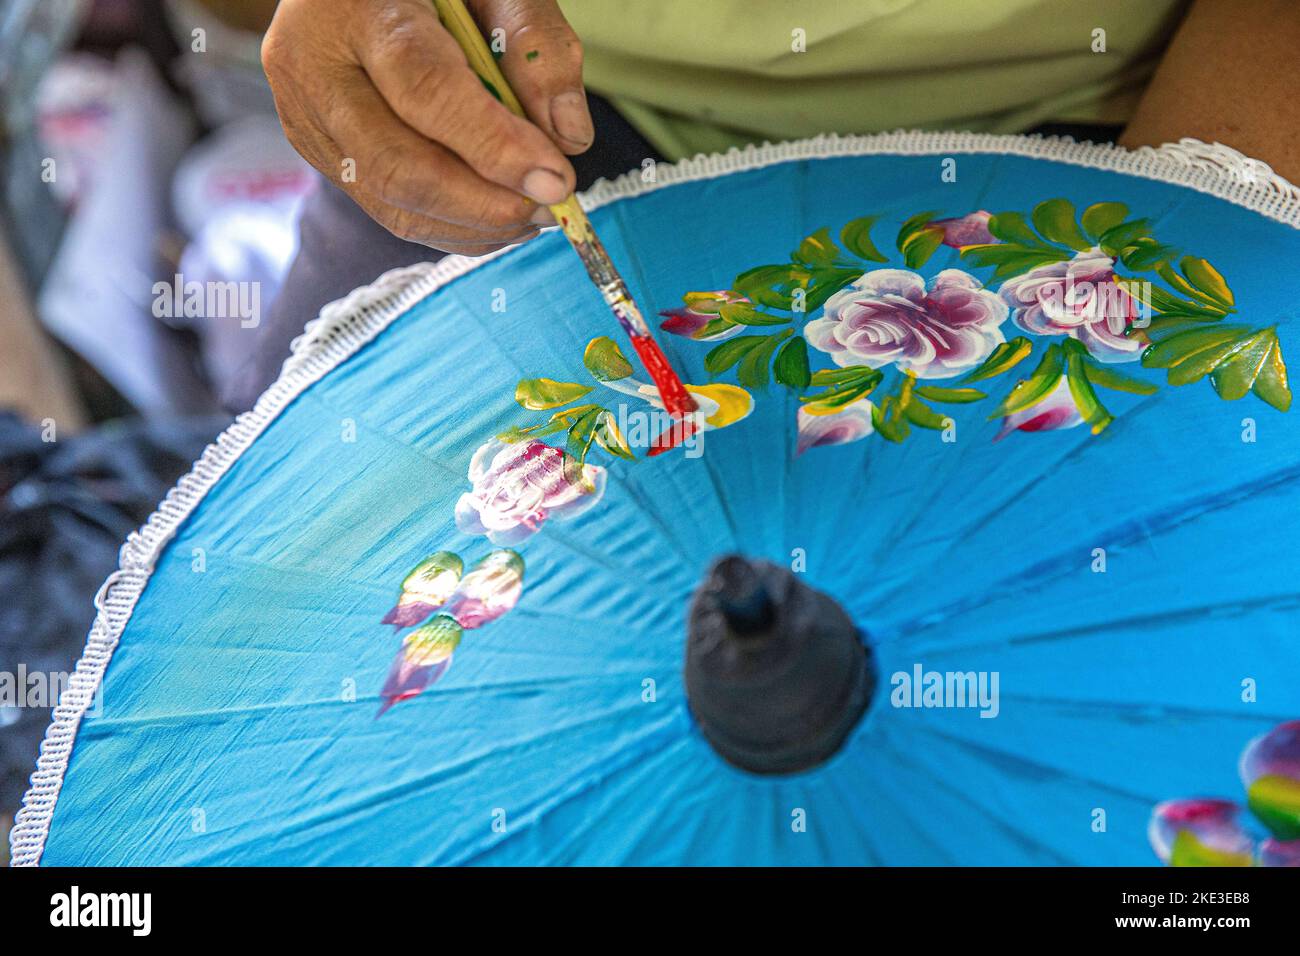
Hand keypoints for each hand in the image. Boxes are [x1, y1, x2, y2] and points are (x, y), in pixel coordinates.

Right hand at [262, 0, 591, 254]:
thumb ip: (534, 43)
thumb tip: (569, 138)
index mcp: (355, 6)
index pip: (424, 89)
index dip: (493, 145)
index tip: (555, 177)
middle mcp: (314, 69)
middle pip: (398, 166)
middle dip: (485, 203)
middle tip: (552, 206)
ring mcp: (309, 120)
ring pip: (392, 202)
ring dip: (475, 224)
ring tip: (534, 213)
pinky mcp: (320, 155)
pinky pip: (389, 211)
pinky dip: (453, 226)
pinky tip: (498, 215)